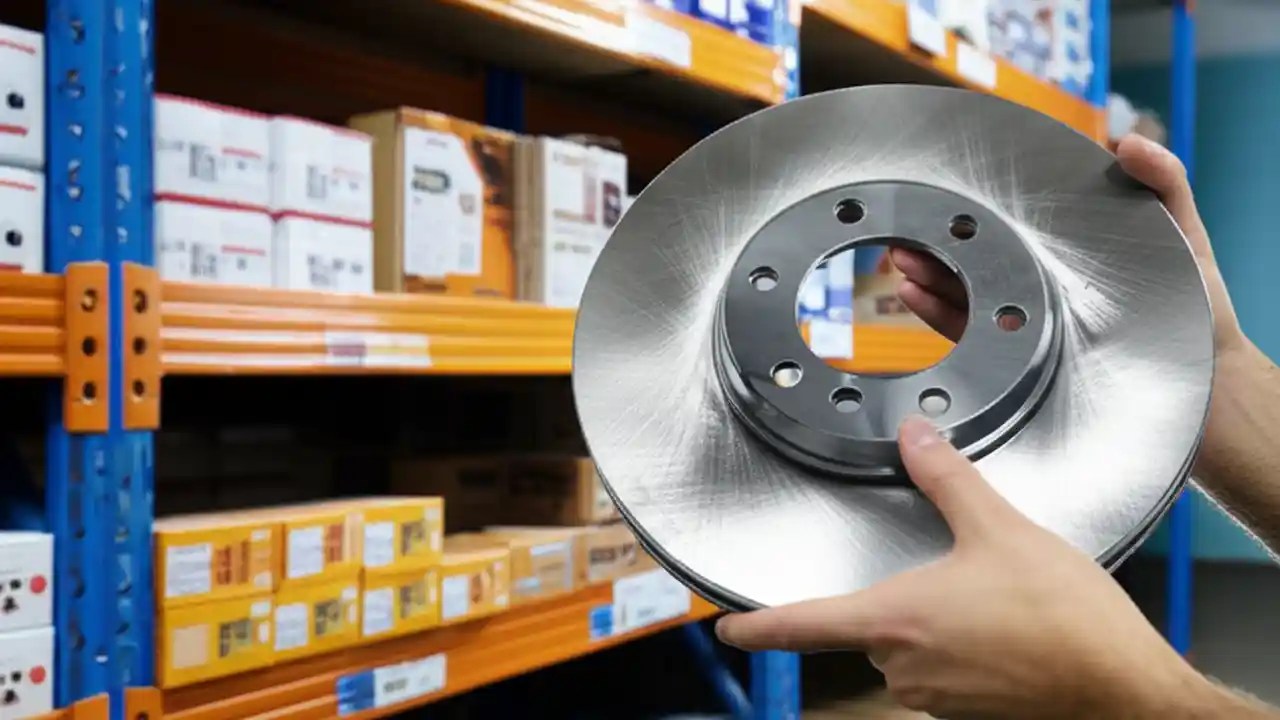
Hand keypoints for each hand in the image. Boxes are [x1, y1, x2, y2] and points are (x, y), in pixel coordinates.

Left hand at [715, 417, 1218, 718]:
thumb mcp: (1000, 530)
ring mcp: (932, 695)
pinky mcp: (964, 709)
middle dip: (897, 595)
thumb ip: (948, 481)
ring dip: (933, 620)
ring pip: (907, 646)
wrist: (1123, 690)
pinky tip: (1002, 627)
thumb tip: (915, 439)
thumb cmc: (1064, 620)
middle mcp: (903, 666)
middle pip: (866, 624)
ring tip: (992, 600)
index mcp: (896, 620)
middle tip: (953, 574)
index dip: (755, 628)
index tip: (724, 628)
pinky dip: (958, 644)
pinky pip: (940, 669)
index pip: (800, 625)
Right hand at [890, 134, 1244, 356]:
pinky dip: (935, 312)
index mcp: (1068, 255)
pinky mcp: (1018, 359)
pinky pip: (967, 330)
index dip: (978, 209)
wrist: (1205, 383)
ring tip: (901, 255)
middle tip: (905, 224)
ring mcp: (1027, 320)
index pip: (1015, 225)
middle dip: (937, 239)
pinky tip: (913, 294)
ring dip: (928, 273)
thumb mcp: (1184, 234)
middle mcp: (1042, 284)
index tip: (946, 193)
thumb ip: (1164, 182)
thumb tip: (1125, 143)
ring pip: (965, 291)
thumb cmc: (1198, 309)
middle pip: (979, 255)